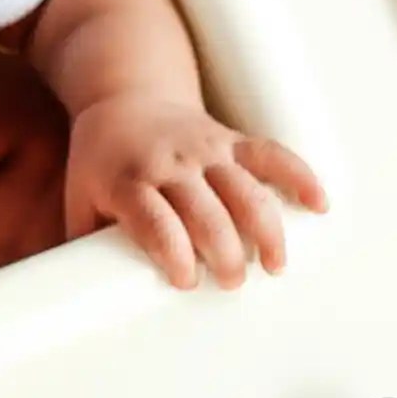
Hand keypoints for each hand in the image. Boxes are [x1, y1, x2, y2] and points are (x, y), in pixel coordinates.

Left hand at [64, 95, 327, 289]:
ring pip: (245, 189)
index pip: (155, 221)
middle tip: (229, 283)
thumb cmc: (101, 161)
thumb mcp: (80, 197)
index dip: (174, 254)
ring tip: (272, 266)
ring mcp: (205, 149)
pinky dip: (298, 177)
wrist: (124, 97)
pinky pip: (271, 154)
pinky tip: (319, 205)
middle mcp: (169, 163)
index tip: (186, 282)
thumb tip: (77, 300)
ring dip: (265, 230)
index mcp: (129, 180)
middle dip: (223, 253)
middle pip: (206, 212)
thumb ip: (82, 244)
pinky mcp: (231, 139)